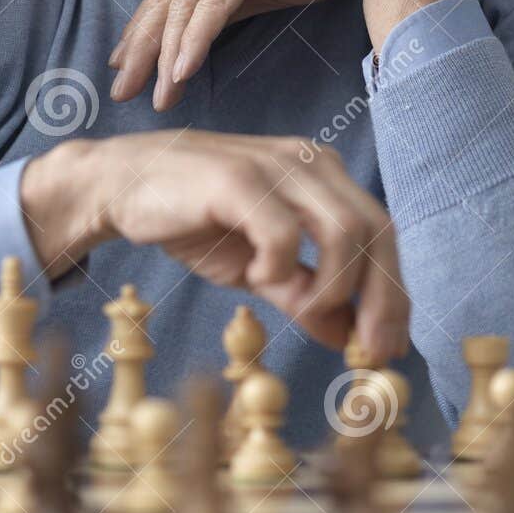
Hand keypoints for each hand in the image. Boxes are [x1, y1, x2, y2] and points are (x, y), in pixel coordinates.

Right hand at [20, 131, 408, 361]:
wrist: (120, 186)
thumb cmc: (193, 219)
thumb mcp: (258, 267)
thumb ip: (304, 294)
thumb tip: (346, 336)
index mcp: (322, 176)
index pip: (380, 232)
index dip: (392, 291)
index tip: (390, 345)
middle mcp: (309, 163)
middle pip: (375, 230)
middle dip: (380, 297)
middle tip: (367, 349)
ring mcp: (276, 166)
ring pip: (343, 230)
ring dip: (334, 285)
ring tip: (303, 309)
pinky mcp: (239, 177)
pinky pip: (285, 232)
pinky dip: (281, 266)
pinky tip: (257, 276)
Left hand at [108, 0, 466, 109]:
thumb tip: (206, 29)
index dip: (147, 26)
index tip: (127, 63)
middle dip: (141, 45)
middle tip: (120, 88)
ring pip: (185, 2)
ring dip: (165, 53)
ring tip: (154, 95)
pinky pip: (214, 2)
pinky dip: (195, 38)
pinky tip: (181, 71)